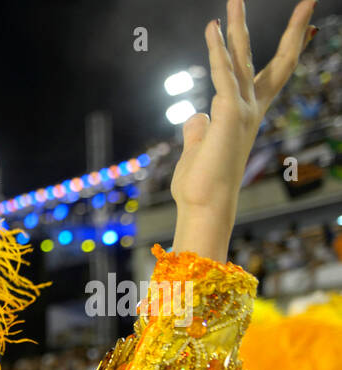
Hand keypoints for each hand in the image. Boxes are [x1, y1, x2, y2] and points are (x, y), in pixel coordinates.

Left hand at [170, 1, 314, 259]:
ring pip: (242, 58)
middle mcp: (250, 108)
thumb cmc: (200, 185)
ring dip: (238, 26)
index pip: (273, 73)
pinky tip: (211, 29)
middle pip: (274, 58)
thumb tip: (197, 115)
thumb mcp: (200, 149)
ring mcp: (241, 109)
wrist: (204, 207)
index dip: (291, 47)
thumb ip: (200, 129)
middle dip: (291, 28)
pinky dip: (216, 51)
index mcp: (247, 115)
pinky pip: (221, 74)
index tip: (309, 24)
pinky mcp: (226, 113)